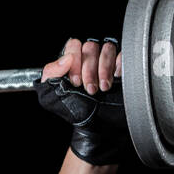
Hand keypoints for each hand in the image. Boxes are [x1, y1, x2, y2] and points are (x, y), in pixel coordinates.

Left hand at [36, 38, 129, 165]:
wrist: (97, 128)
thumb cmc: (75, 112)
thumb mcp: (52, 96)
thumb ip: (51, 74)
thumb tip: (66, 58)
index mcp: (71, 62)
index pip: (73, 46)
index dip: (74, 61)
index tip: (75, 82)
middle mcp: (89, 60)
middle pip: (90, 47)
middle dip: (89, 70)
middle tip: (90, 90)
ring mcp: (106, 62)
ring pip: (107, 48)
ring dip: (104, 69)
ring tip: (102, 88)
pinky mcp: (122, 67)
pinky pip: (122, 54)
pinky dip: (119, 65)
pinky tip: (115, 79)